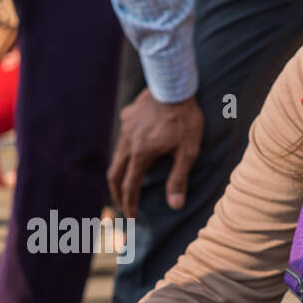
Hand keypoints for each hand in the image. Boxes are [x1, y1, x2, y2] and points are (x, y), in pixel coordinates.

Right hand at [108, 88, 202, 218]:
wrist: (173, 84)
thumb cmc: (185, 118)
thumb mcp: (188, 151)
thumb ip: (179, 179)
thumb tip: (175, 206)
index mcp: (141, 155)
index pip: (130, 186)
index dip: (129, 204)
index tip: (131, 217)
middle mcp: (128, 143)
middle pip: (114, 174)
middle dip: (118, 193)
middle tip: (123, 205)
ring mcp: (125, 128)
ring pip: (117, 155)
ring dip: (121, 171)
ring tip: (128, 180)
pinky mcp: (127, 115)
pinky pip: (124, 136)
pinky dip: (126, 149)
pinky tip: (137, 147)